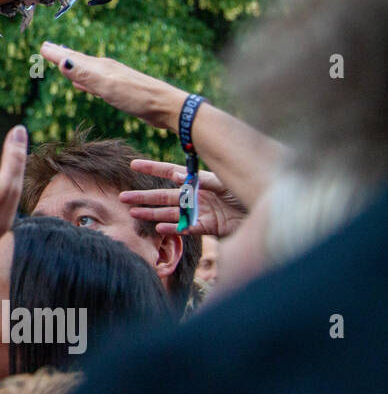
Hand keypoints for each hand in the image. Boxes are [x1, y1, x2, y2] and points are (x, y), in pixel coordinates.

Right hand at [39, 41, 186, 132]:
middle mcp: (105, 70)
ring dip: (72, 67)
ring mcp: (112, 79)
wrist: (165, 107)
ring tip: (62, 63)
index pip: (72, 58)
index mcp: (100, 67)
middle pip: (78, 60)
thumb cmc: (137, 96)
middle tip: (47, 48)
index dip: (56, 54)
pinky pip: (94, 82)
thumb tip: (61, 61)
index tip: (41, 47)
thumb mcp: (107, 86)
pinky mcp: (118, 90)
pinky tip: (82, 84)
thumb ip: (84, 74)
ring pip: (86, 70)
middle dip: (62, 55)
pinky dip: (84, 81)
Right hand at [120, 159, 248, 237]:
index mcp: (200, 180)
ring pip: (171, 213)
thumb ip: (201, 180)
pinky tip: (158, 228)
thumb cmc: (248, 190)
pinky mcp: (209, 227)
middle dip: (144, 197)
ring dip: (152, 214)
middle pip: (165, 196)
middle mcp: (197, 196)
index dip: (152, 168)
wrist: (270, 209)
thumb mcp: (223, 181)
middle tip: (123, 198)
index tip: (133, 165)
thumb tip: (176, 175)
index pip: (170, 172)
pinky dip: (173, 228)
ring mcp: (201, 211)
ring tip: (133, 214)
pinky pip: (187, 227)